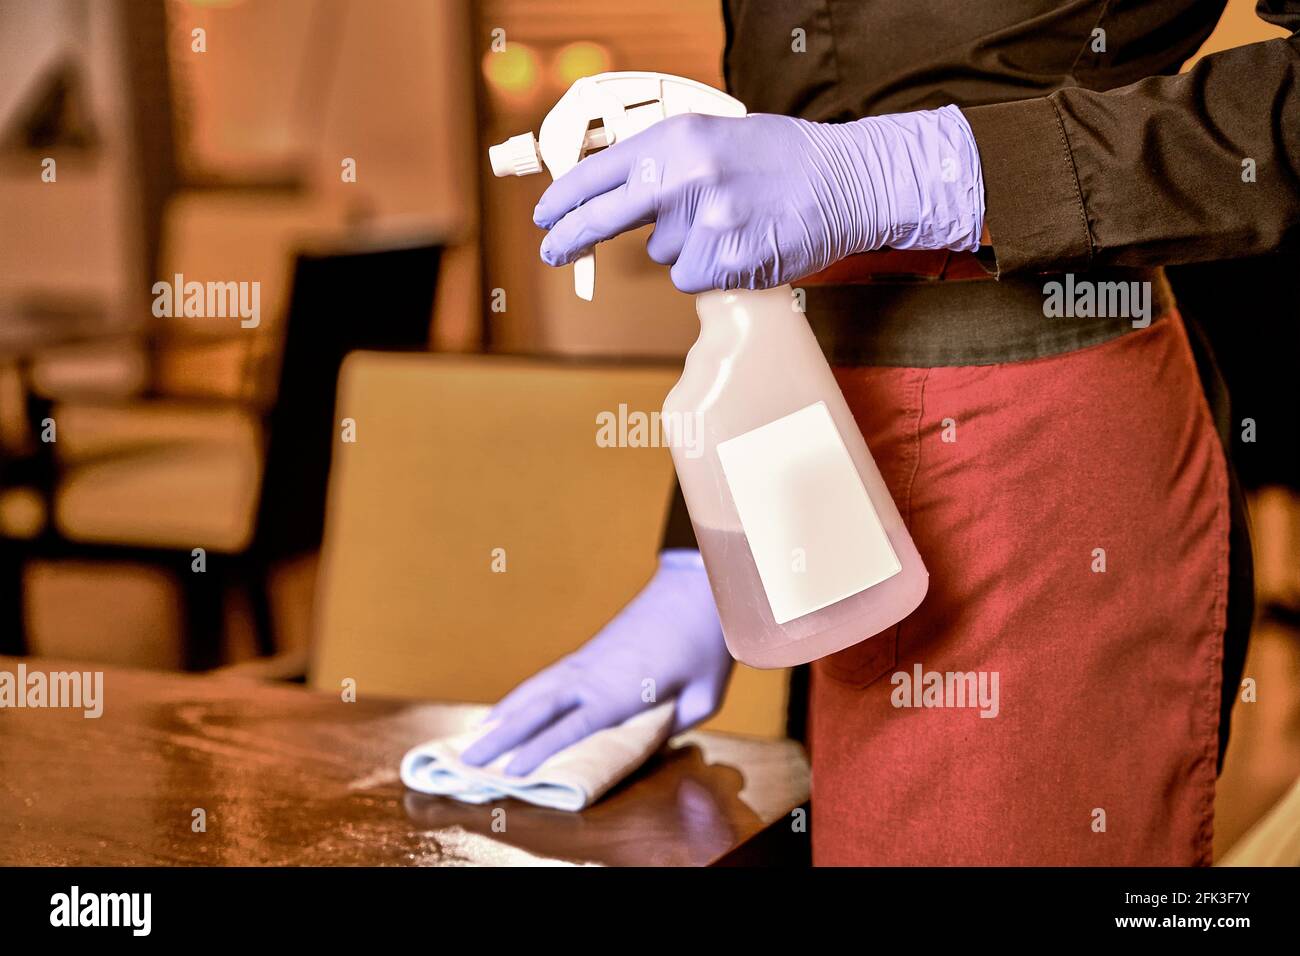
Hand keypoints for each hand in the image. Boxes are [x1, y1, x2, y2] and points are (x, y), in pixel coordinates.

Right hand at [460, 550, 731, 776]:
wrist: (698, 588)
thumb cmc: (705, 644)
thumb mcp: (702, 698)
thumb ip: (671, 725)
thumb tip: (645, 742)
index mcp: (619, 690)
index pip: (571, 728)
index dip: (539, 752)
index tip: (511, 773)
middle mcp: (593, 674)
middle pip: (538, 709)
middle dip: (502, 737)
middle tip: (470, 760)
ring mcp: (588, 659)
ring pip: (535, 690)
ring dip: (504, 715)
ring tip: (475, 737)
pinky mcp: (589, 651)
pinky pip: (547, 678)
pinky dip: (521, 695)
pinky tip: (509, 708)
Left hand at [533, 105, 984, 293]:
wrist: (846, 183)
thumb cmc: (782, 160)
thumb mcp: (715, 139)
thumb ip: (664, 162)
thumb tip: (613, 194)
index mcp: (679, 139)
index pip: (600, 171)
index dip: (565, 197)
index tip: (545, 214)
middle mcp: (685, 178)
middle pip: (606, 218)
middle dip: (573, 237)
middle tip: (552, 251)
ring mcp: (704, 225)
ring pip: (663, 255)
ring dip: (685, 247)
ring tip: (730, 222)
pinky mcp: (725, 264)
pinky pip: (694, 278)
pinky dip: (711, 270)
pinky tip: (741, 244)